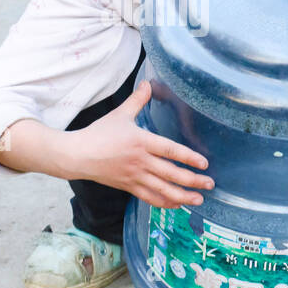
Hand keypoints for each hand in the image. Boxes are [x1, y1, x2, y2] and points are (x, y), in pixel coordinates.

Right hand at [67, 80, 213, 208]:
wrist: (77, 156)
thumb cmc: (99, 134)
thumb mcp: (120, 114)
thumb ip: (137, 100)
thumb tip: (148, 83)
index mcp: (141, 141)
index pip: (171, 151)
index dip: (189, 158)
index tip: (204, 164)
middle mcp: (141, 161)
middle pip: (172, 174)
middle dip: (193, 181)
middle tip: (210, 184)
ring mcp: (135, 177)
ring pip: (163, 190)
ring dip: (183, 197)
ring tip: (199, 200)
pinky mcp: (129, 187)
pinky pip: (150, 198)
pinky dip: (165, 203)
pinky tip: (177, 205)